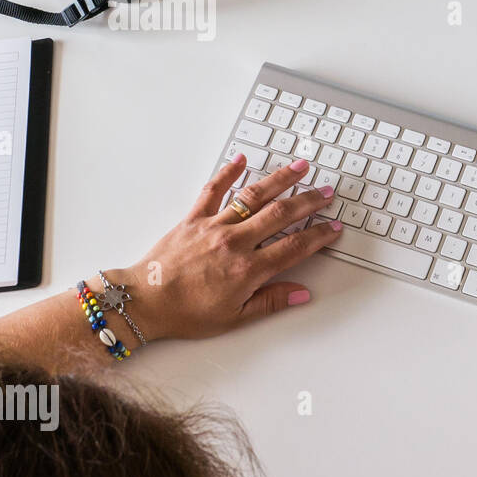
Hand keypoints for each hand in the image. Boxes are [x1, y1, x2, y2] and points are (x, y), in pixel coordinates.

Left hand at [104, 154, 342, 341]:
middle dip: (309, 201)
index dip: (319, 236)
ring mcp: (214, 226)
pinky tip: (241, 159)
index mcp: (248, 269)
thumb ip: (271, 302)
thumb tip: (301, 294)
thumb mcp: (235, 317)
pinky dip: (227, 172)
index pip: (295, 247)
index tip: (333, 228)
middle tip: (327, 192)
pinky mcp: (193, 218)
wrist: (143, 302)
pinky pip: (213, 190)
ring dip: (280, 180)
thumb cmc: (185, 313)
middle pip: (282, 214)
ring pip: (254, 196)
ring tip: (300, 167)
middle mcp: (235, 242)